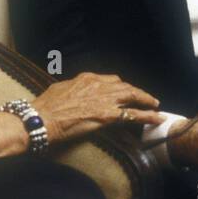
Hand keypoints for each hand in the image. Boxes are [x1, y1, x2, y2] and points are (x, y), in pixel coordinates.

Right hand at [32, 72, 162, 143]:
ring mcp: (104, 100)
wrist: (40, 119)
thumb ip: (72, 89)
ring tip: (155, 105)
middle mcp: (98, 85)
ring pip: (133, 96)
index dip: (120, 87)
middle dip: (137, 92)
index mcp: (87, 79)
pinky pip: (133, 115)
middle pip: (124, 86)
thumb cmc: (44, 108)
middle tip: (145, 98)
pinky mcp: (107, 115)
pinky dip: (148, 116)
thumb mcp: (59, 90)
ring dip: (146, 100)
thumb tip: (74, 93)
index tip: (124, 91)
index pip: (110, 80)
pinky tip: (157, 118)